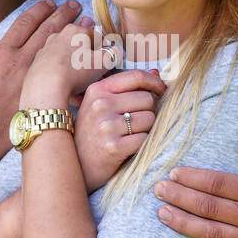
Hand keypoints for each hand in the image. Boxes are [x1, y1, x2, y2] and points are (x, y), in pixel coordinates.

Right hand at [0, 0, 83, 161]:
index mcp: (1, 54)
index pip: (24, 24)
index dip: (38, 11)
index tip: (49, 3)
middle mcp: (20, 62)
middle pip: (46, 32)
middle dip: (61, 15)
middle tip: (74, 5)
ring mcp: (33, 79)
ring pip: (58, 50)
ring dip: (73, 34)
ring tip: (85, 23)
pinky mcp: (41, 94)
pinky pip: (62, 73)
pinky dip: (75, 60)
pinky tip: (86, 52)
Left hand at [20, 16, 107, 107]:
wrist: (45, 87)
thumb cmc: (76, 71)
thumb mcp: (103, 62)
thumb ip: (113, 55)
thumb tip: (114, 53)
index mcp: (75, 30)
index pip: (97, 37)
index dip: (106, 52)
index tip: (109, 65)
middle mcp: (58, 36)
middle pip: (81, 49)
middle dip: (91, 62)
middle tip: (97, 77)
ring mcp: (45, 50)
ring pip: (69, 61)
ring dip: (79, 72)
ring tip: (84, 88)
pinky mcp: (37, 65)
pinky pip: (57, 71)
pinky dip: (65, 79)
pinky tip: (70, 92)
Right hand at [73, 69, 166, 190]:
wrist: (76, 165)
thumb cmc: (92, 132)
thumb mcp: (102, 105)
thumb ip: (128, 87)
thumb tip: (156, 72)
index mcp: (98, 90)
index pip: (136, 76)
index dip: (155, 82)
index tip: (161, 90)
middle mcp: (101, 105)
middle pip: (147, 99)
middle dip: (147, 111)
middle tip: (134, 122)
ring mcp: (106, 126)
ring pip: (149, 119)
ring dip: (145, 129)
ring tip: (129, 135)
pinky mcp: (113, 147)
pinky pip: (144, 138)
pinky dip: (142, 144)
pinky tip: (128, 147)